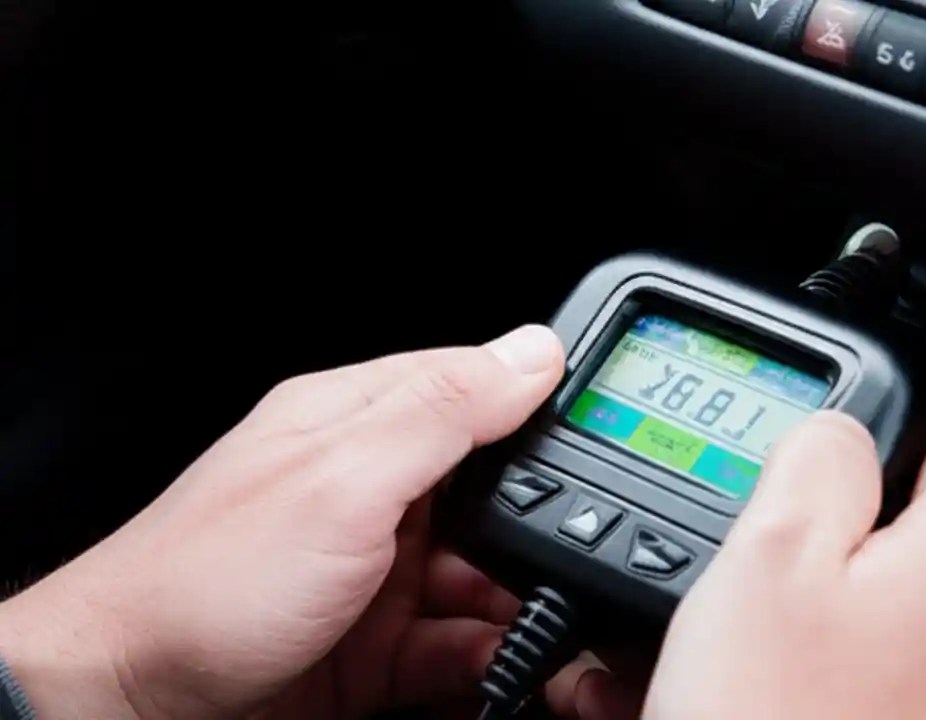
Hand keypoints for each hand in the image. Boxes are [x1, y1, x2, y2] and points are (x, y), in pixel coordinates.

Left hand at [0, 325, 639, 718]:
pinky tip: (500, 666)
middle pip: (491, 493)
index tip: (604, 440)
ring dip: (516, 601)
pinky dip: (487, 657)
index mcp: (355, 423)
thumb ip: (443, 413)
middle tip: (570, 555)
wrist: (128, 706)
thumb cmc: (202, 585)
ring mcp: (371, 570)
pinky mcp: (372, 642)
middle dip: (537, 527)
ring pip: (482, 575)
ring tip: (538, 624)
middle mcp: (368, 491)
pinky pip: (456, 643)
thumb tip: (531, 350)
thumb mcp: (342, 480)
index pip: (475, 389)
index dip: (544, 410)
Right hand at [645, 406, 925, 719]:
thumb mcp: (771, 552)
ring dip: (814, 608)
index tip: (861, 420)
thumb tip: (841, 430)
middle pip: (919, 536)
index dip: (903, 418)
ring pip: (889, 616)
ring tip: (717, 632)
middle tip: (751, 542)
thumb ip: (820, 458)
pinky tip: (744, 686)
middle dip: (835, 529)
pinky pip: (881, 682)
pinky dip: (820, 670)